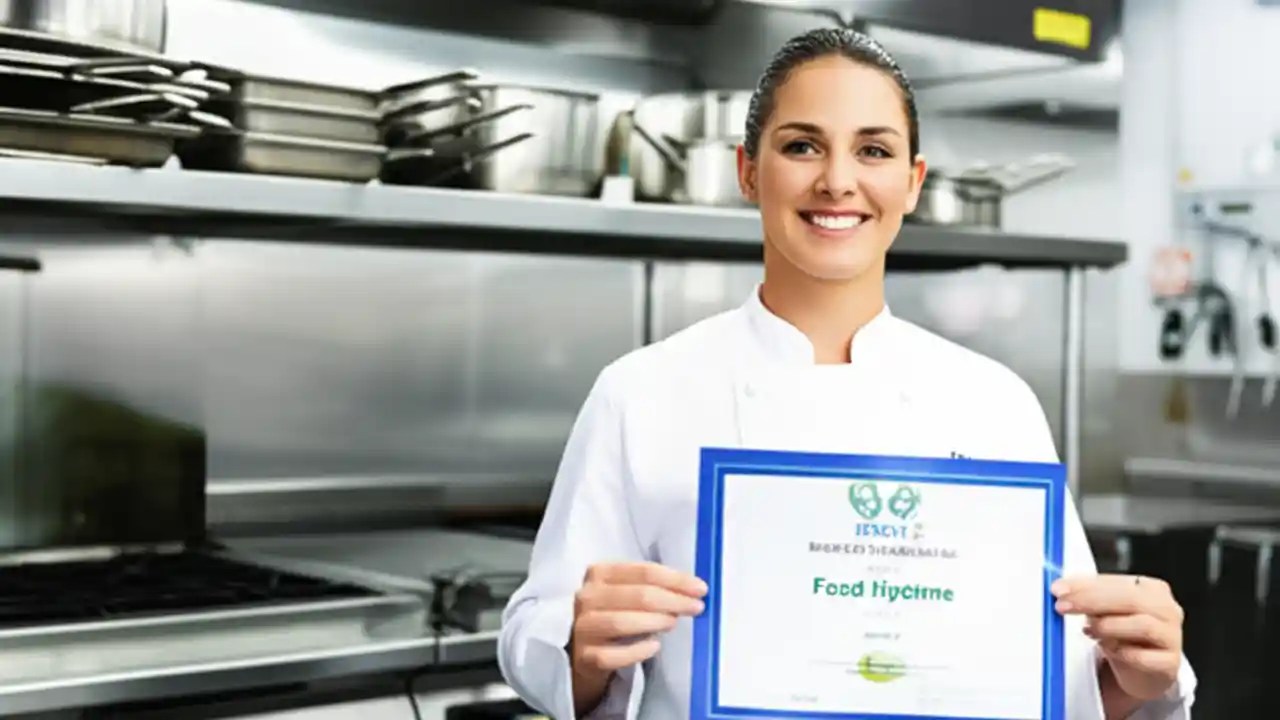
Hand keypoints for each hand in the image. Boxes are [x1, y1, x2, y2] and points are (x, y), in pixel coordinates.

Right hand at [569, 562, 706, 712]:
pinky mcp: (585, 656)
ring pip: (621, 622)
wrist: (584, 650)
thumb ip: (652, 587)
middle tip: (695, 607)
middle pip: (637, 595)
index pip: (643, 571)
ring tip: (673, 623)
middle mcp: (587, 596)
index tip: (700, 588)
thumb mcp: (626, 592)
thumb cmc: (614, 614)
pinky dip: (637, 651)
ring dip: (654, 621)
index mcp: (599, 573)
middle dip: (672, 600)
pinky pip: (613, 655)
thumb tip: (692, 589)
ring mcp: (583, 627)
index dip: (675, 579)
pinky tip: (654, 646)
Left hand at [1052, 574, 1183, 702]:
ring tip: (1088, 630)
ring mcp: (1172, 636)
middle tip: (1063, 606)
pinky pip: (1144, 657)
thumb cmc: (1125, 635)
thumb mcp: (1108, 612)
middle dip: (1091, 601)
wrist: (1145, 671)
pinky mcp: (1170, 663)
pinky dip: (1123, 653)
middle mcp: (1166, 609)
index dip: (1086, 584)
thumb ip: (1090, 598)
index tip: (1059, 589)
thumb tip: (1062, 589)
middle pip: (1130, 599)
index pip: (1117, 581)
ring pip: (1143, 625)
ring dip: (1108, 626)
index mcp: (1151, 588)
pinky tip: (1110, 650)